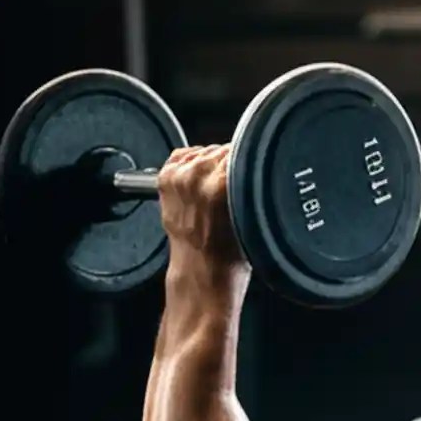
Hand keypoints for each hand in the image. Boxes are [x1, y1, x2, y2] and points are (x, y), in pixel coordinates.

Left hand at [158, 145, 245, 269]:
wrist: (201, 271)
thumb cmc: (229, 253)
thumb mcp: (254, 213)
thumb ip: (252, 180)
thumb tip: (252, 158)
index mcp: (222, 183)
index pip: (243, 149)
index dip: (252, 159)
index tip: (255, 169)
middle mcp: (196, 176)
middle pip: (223, 149)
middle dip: (233, 162)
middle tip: (237, 185)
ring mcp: (177, 177)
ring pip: (205, 151)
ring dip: (214, 163)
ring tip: (219, 187)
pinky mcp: (165, 179)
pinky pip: (184, 155)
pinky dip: (194, 162)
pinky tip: (202, 180)